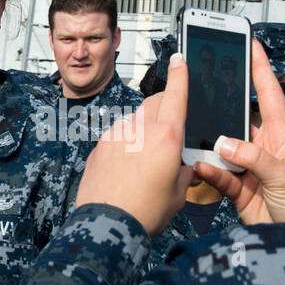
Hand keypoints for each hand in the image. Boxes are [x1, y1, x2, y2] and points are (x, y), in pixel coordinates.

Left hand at [75, 54, 193, 235]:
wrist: (105, 226)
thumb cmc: (144, 212)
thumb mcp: (177, 195)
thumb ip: (184, 174)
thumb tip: (184, 168)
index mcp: (166, 137)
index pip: (175, 96)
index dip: (180, 75)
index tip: (179, 59)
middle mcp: (140, 130)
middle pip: (154, 103)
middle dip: (164, 105)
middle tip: (171, 125)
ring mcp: (116, 136)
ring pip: (135, 120)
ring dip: (144, 128)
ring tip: (147, 158)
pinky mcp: (99, 147)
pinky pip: (118, 136)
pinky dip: (126, 143)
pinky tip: (127, 167)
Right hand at [193, 42, 284, 225]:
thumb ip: (254, 158)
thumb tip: (224, 142)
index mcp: (282, 134)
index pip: (269, 94)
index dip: (260, 68)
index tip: (250, 44)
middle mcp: (264, 146)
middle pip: (238, 117)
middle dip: (221, 104)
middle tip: (203, 88)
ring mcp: (249, 166)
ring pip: (222, 146)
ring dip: (209, 144)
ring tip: (194, 134)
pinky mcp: (237, 187)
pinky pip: (218, 173)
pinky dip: (208, 170)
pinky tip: (201, 166)